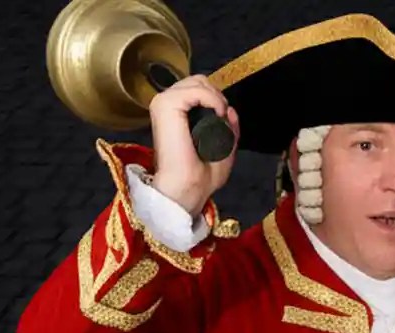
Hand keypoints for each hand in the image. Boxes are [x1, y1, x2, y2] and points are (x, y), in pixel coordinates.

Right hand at [148, 74, 239, 216]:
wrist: (188, 190)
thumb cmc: (199, 179)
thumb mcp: (222, 151)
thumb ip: (227, 130)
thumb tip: (230, 109)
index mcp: (175, 118)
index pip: (195, 90)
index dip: (214, 97)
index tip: (224, 117)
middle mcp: (167, 108)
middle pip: (195, 80)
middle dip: (215, 93)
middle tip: (223, 115)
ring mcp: (164, 105)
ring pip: (195, 81)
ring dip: (215, 95)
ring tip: (220, 115)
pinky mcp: (165, 106)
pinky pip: (194, 89)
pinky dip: (211, 97)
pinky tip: (218, 112)